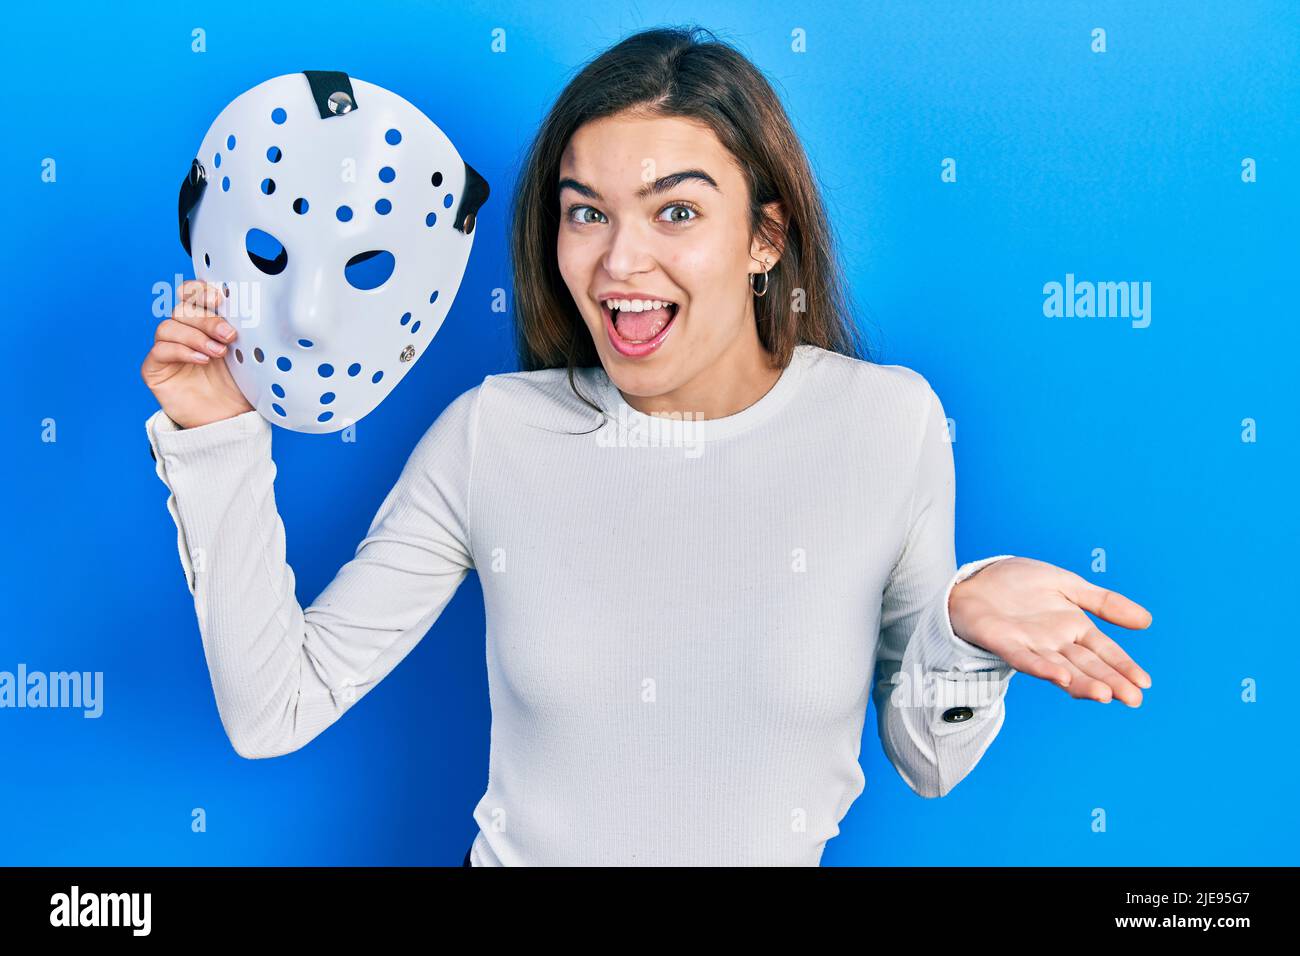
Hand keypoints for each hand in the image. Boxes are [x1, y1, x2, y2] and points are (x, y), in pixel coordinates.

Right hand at [140, 279, 253, 428]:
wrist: (231, 420)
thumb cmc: (240, 387)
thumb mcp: (246, 355)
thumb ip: (242, 332)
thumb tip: (251, 310)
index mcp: (205, 323)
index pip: (192, 295)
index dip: (200, 290)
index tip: (219, 298)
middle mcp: (184, 333)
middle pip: (182, 309)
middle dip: (207, 319)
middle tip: (229, 335)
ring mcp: (168, 350)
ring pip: (168, 326)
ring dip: (195, 336)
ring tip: (218, 353)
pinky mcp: (155, 369)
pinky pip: (160, 350)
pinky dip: (181, 351)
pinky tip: (201, 360)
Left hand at [948, 557, 1152, 705]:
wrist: (978, 577)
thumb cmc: (1019, 583)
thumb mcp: (1067, 584)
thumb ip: (1104, 602)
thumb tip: (1147, 621)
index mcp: (1073, 627)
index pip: (1105, 651)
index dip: (1124, 666)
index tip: (1143, 683)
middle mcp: (1055, 642)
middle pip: (1088, 665)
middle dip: (1110, 682)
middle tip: (1133, 699)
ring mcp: (1031, 645)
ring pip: (1061, 668)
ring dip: (1082, 682)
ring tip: (1104, 694)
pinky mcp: (1004, 642)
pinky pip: (1024, 659)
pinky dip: (1042, 668)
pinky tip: (1060, 677)